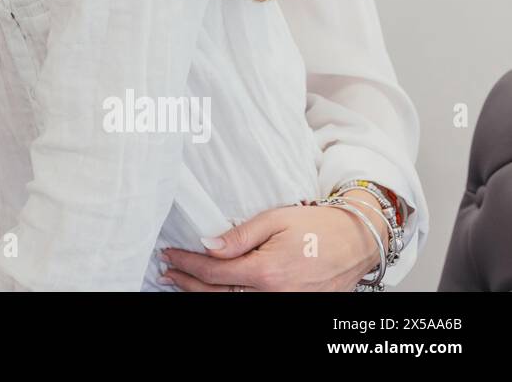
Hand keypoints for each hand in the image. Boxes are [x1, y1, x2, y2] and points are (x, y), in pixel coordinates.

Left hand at [161, 202, 387, 291]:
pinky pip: (254, 306)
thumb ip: (239, 236)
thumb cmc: (320, 226)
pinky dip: (230, 299)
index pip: (213, 272)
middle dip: (188, 283)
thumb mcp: (275, 220)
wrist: (359, 241)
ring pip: (234, 304)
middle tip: (167, 272)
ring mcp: (286, 304)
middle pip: (218, 294)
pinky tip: (216, 291)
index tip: (169, 256)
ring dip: (204, 294)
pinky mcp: (295, 306)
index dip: (187, 264)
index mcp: (266, 271)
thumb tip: (207, 245)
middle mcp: (274, 295)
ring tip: (182, 284)